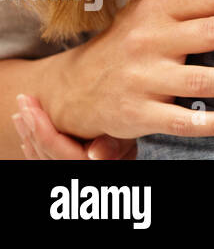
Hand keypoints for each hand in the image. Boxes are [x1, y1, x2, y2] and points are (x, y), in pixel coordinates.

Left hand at [11, 94, 133, 158]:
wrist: (130, 141)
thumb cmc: (132, 132)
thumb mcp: (127, 138)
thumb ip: (112, 146)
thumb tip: (95, 154)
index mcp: (87, 165)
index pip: (55, 148)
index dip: (40, 129)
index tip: (31, 107)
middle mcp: (72, 171)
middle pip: (42, 152)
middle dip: (30, 125)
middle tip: (24, 100)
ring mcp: (64, 170)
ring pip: (38, 156)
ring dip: (28, 132)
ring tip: (22, 111)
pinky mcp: (61, 165)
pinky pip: (40, 159)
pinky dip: (32, 144)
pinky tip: (29, 131)